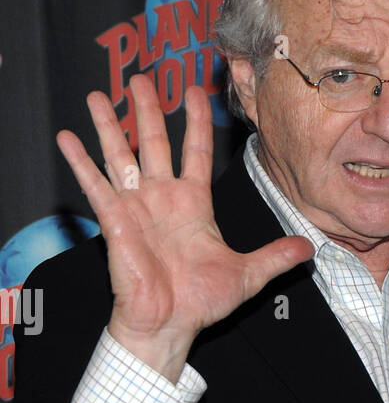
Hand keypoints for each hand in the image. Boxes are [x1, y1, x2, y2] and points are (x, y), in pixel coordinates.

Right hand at [56, 74, 312, 380]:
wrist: (170, 326)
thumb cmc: (201, 302)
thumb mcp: (247, 275)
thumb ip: (274, 257)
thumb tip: (308, 249)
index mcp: (193, 204)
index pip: (195, 150)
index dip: (196, 120)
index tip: (194, 90)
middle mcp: (162, 198)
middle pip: (153, 142)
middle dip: (147, 109)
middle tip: (139, 76)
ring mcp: (136, 208)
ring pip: (120, 156)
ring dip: (109, 125)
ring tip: (98, 94)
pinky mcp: (116, 222)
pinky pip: (96, 187)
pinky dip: (80, 163)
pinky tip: (66, 137)